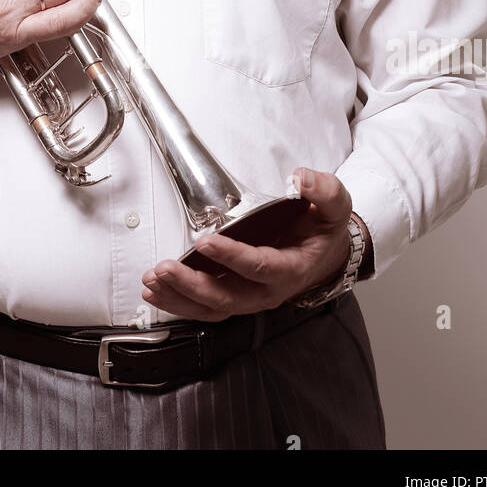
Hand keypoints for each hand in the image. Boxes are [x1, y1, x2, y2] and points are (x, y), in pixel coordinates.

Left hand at [141, 168, 361, 321]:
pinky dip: (179, 303)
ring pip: (212, 308)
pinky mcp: (235, 297)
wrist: (326, 256)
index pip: (259, 266)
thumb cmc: (323, 231)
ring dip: (180, 297)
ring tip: (153, 281)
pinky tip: (156, 291)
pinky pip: (205, 308)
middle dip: (193, 284)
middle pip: (228, 297)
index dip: (231, 257)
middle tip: (166, 267)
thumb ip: (323, 190)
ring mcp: (250, 298)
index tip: (206, 242)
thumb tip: (301, 178)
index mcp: (291, 268)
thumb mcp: (334, 206)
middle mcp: (268, 290)